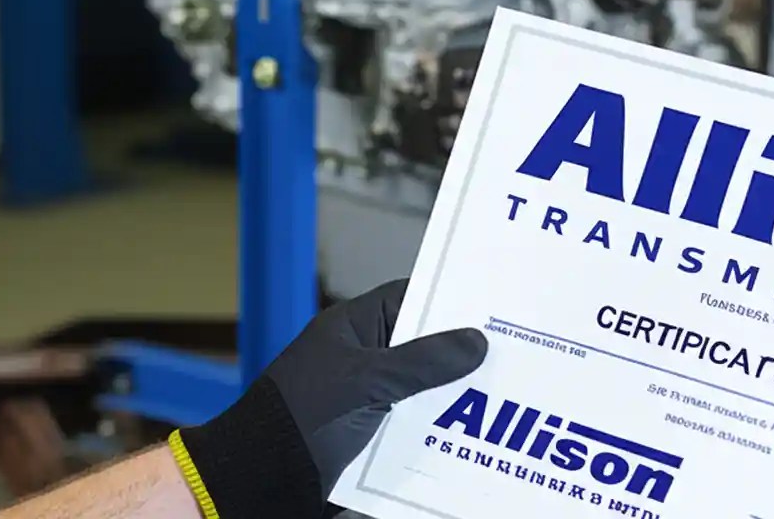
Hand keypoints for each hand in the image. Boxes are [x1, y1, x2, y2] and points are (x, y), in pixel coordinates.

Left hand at [174, 279, 487, 518]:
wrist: (262, 475)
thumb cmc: (303, 415)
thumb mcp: (367, 381)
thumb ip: (422, 361)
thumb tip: (476, 342)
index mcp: (354, 327)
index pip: (408, 298)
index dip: (447, 300)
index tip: (490, 304)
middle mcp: (363, 356)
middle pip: (423, 344)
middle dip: (461, 351)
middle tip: (511, 350)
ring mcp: (368, 395)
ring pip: (424, 385)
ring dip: (455, 392)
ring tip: (505, 391)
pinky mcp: (372, 431)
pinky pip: (415, 420)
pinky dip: (440, 424)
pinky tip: (474, 430)